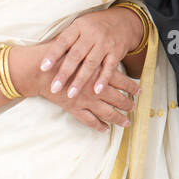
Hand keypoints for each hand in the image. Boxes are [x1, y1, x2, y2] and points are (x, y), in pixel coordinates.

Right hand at [10, 41, 138, 132]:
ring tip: (125, 122)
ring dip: (118, 118)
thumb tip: (104, 49)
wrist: (39, 70)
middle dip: (127, 104)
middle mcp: (95, 88)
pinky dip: (98, 125)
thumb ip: (93, 53)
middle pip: (117, 98)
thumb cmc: (58, 56)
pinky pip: (89, 120)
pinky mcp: (74, 108)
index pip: (121, 81)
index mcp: (99, 72)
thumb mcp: (80, 49)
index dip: (132, 87)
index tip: (140, 90)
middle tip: (134, 108)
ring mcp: (86, 100)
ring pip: (107, 112)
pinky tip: (104, 129)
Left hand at [38, 9, 142, 119]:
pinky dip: (103, 80)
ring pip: (91, 64)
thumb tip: (42, 53)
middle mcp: (92, 34)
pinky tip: (96, 91)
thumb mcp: (80, 25)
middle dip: (64, 73)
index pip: (63, 41)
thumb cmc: (94, 26)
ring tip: (71, 94)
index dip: (53, 55)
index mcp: (79, 27)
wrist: (124, 21)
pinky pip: (109, 68)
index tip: (42, 68)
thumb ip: (66, 39)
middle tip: (54, 88)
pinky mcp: (117, 52)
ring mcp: (105, 43)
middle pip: (75, 55)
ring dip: (80, 80)